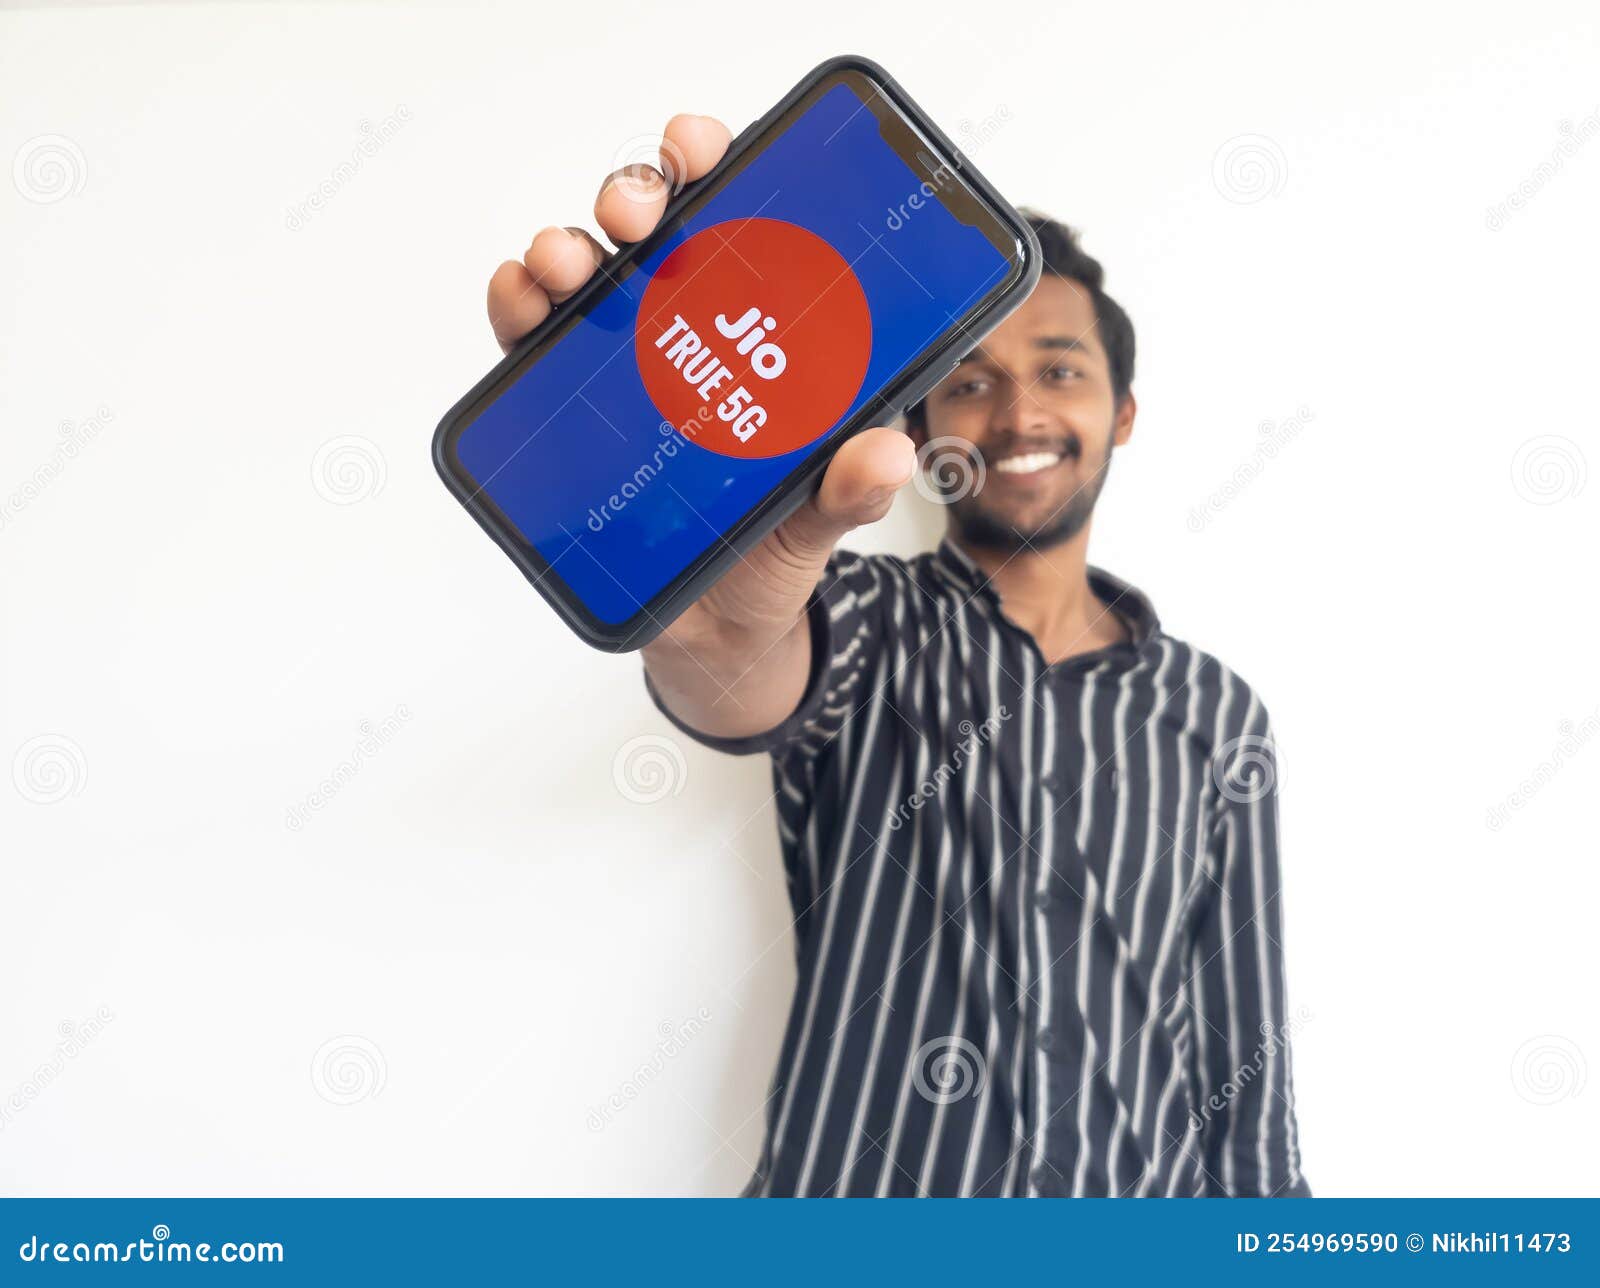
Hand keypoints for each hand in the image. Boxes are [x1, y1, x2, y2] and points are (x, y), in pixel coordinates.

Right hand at [486, 115, 913, 731]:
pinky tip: (520, 303)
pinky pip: (530, 347)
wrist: (714, 634)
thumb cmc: (772, 550)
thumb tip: (886, 454)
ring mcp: (620, 367)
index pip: (738, 223)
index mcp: (759, 332)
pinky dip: (515, 311)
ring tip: (567, 264)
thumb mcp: (824, 518)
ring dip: (566, 251)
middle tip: (638, 215)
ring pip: (583, 278)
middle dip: (638, 196)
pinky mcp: (570, 415)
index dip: (717, 167)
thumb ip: (852, 489)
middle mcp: (684, 331)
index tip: (704, 150)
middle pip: (654, 232)